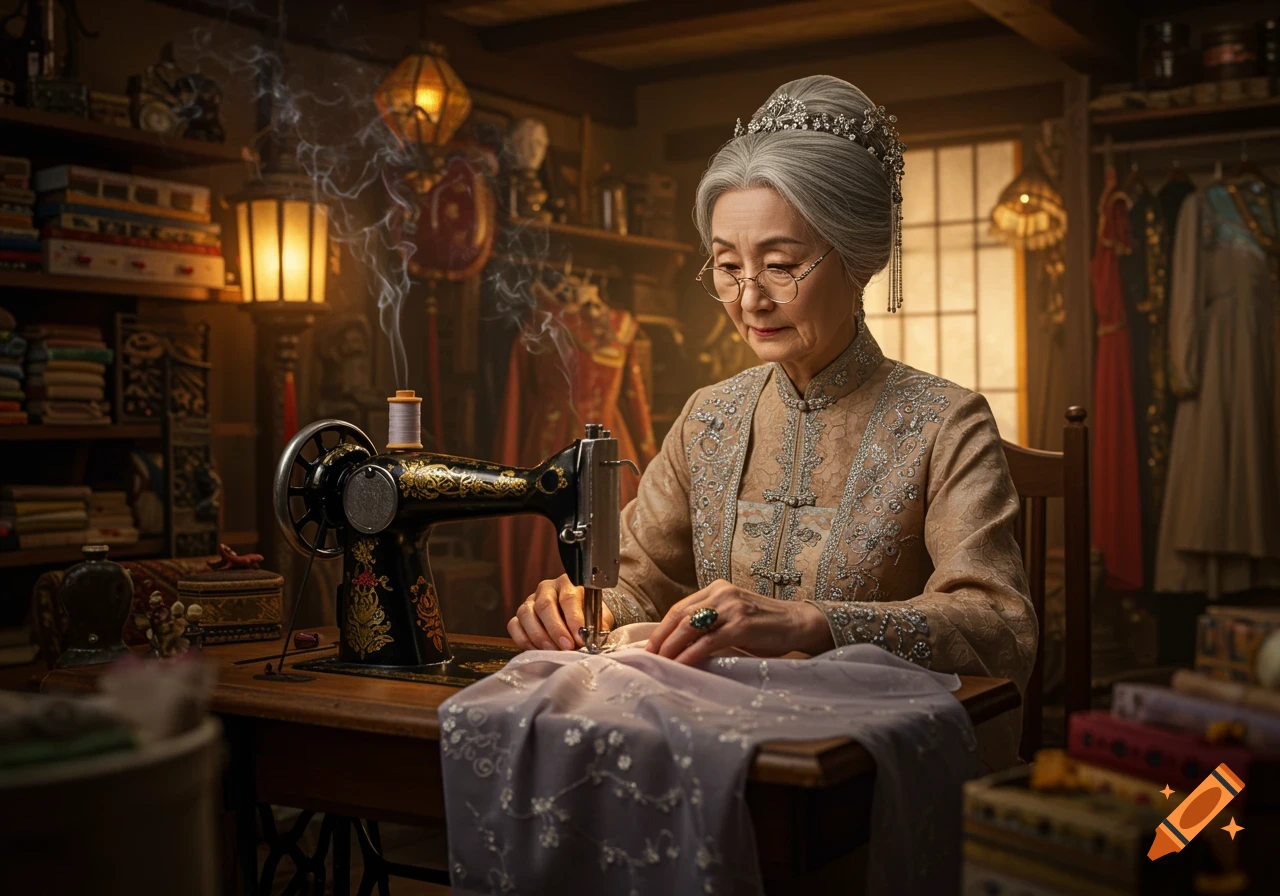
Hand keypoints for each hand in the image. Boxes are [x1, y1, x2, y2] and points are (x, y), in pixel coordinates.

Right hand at [507, 574, 616, 651]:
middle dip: (556, 629)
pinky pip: (514, 626)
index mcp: (568, 584)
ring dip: (539, 636)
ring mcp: (530, 601)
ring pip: (526, 614)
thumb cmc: (587, 617)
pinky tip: (537, 650)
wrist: (576, 619)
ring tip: (552, 650)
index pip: (568, 598)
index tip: (580, 637)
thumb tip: (594, 638)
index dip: (574, 618)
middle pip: (545, 605)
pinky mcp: (519, 616)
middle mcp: (546, 589)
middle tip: (566, 647)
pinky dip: (524, 640)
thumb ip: (597, 625)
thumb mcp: (598, 617)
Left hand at [645, 579, 831, 664]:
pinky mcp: (741, 625)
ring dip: (671, 647)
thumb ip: (711, 622)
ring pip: (690, 627)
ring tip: (661, 663)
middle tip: (649, 657)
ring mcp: (731, 608)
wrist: (797, 623)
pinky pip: (707, 641)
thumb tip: (681, 643)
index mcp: (717, 589)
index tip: (651, 646)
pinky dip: (690, 654)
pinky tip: (682, 665)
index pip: (680, 608)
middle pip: (680, 616)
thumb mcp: (734, 615)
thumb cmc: (765, 625)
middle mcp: (721, 594)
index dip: (662, 628)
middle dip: (661, 638)